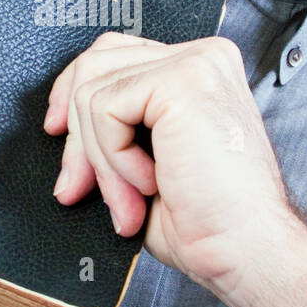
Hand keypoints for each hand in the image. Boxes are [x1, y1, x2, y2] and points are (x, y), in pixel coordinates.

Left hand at [44, 32, 301, 306]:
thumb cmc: (208, 221)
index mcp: (198, 70)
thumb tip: (61, 126)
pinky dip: (113, 159)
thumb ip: (114, 129)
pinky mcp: (183, 79)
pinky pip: (105, 109)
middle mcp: (202, 56)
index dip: (75, 98)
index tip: (60, 140)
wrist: (246, 251)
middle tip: (77, 189)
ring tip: (128, 202)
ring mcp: (195, 62)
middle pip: (96, 64)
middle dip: (77, 135)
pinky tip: (151, 184)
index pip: (115, 55)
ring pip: (93, 92)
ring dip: (99, 160)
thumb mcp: (145, 162)